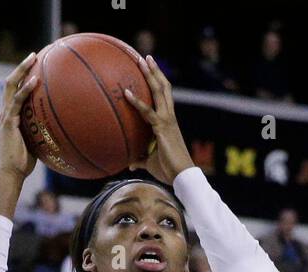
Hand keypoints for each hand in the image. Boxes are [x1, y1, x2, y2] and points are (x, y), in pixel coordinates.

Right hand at [0, 54, 38, 179]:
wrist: (12, 174)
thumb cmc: (24, 164)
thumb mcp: (35, 144)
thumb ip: (42, 133)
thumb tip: (59, 130)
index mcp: (10, 116)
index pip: (15, 91)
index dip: (22, 78)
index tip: (34, 67)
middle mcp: (6, 112)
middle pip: (10, 83)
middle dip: (21, 68)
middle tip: (33, 56)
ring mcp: (5, 116)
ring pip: (11, 87)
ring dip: (22, 71)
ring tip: (33, 60)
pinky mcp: (8, 122)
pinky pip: (17, 102)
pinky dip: (25, 90)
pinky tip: (34, 81)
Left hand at [125, 55, 192, 182]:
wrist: (182, 177)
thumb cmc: (168, 171)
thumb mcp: (150, 163)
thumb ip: (140, 159)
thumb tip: (129, 163)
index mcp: (168, 122)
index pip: (163, 97)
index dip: (157, 83)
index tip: (150, 70)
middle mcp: (169, 117)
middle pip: (163, 88)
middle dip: (154, 71)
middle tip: (145, 57)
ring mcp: (167, 120)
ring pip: (159, 91)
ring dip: (150, 74)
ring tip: (142, 59)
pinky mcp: (162, 128)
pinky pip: (147, 112)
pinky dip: (136, 102)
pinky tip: (126, 92)